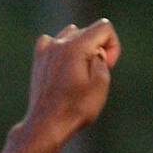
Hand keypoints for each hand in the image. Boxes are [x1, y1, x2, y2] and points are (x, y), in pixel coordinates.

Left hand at [17, 19, 120, 152]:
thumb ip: (104, 61)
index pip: (104, 27)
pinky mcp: (39, 58)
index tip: (108, 67)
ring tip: (79, 74)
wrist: (46, 125)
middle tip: (94, 75)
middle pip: (88, 32)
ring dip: (80, 50)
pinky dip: (63, 51)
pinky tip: (64, 69)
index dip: (113, 46)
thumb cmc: (75, 110)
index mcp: (76, 47)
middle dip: (97, 49)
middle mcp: (60, 42)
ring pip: (72, 35)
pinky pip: (55, 43)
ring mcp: (47, 48)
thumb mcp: (100, 86)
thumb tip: (96, 52)